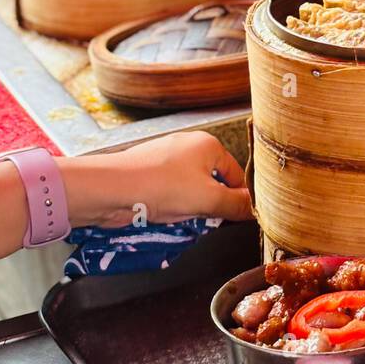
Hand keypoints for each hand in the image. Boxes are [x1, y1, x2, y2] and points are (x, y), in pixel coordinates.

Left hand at [61, 131, 252, 227]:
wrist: (112, 189)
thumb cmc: (163, 188)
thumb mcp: (208, 200)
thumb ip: (235, 205)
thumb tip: (252, 209)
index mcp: (209, 144)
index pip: (236, 175)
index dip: (238, 199)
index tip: (235, 218)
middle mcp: (189, 144)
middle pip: (213, 180)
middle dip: (211, 202)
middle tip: (203, 218)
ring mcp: (166, 155)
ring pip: (190, 186)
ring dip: (189, 205)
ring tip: (178, 214)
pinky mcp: (148, 169)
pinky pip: (170, 188)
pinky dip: (170, 202)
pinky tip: (162, 212)